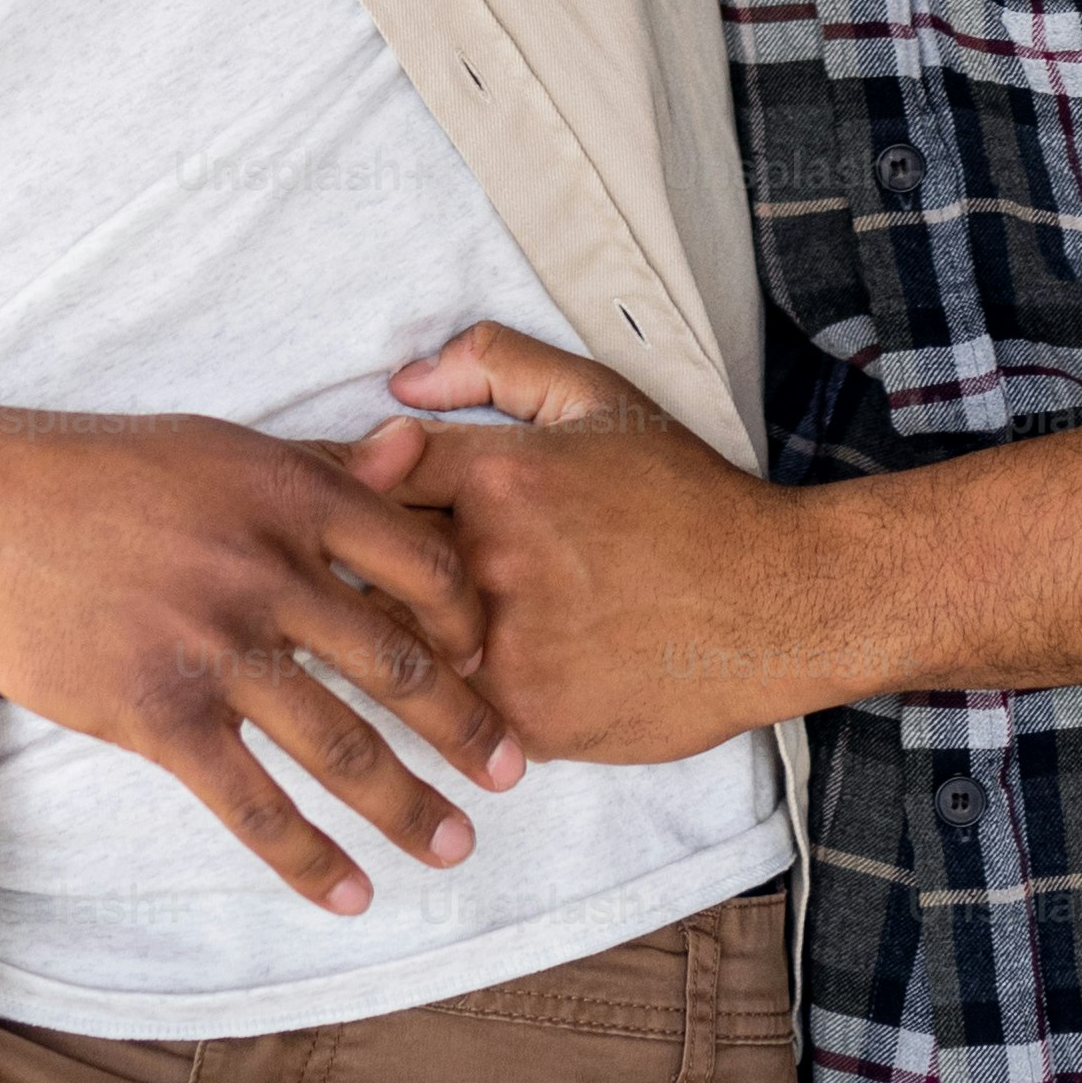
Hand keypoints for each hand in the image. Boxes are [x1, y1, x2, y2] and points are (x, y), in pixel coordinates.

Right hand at [0, 406, 529, 913]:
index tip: (499, 662)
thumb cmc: (98, 474)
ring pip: (339, 743)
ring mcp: (211, 646)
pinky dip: (308, 857)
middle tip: (515, 772)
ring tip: (453, 847)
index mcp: (288, 493)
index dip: (474, 620)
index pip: (420, 564)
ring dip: (407, 807)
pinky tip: (349, 893)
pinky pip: (252, 803)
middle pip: (399, 663)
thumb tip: (415, 454)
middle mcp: (263, 568)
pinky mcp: (157, 713)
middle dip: (468, 728)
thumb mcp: (218, 448)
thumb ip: (322, 466)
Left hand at [349, 323, 841, 766]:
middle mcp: (491, 561)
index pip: (365, 470)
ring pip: (392, 645)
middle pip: (361, 564)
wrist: (777, 605)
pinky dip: (437, 696)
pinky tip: (432, 687)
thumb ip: (495, 364)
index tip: (304, 501)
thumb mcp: (599, 398)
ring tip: (351, 634)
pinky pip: (447, 709)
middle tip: (309, 571)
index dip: (332, 484)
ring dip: (376, 637)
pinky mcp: (528, 718)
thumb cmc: (686, 498)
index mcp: (499, 474)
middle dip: (337, 566)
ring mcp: (508, 648)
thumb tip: (399, 382)